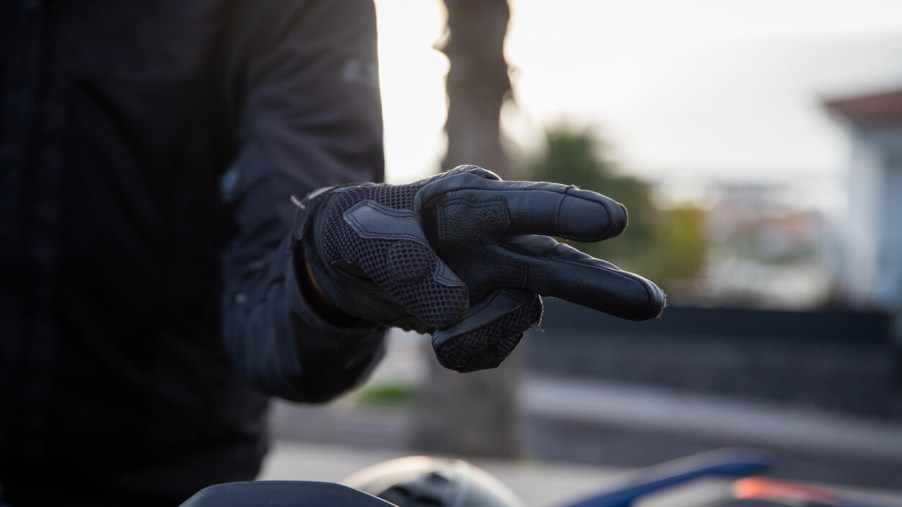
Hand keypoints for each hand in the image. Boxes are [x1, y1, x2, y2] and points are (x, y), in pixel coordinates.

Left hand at [292, 166, 664, 371]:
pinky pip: (492, 350)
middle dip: (601, 286)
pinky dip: (463, 353)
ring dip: (482, 335)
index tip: (611, 221)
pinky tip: (439, 338)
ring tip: (434, 337)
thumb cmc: (359, 231)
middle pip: (559, 266)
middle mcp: (499, 240)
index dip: (567, 213)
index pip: (522, 207)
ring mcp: (503, 280)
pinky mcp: (495, 315)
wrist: (349, 267)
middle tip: (650, 305)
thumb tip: (454, 307)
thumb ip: (402, 260)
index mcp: (469, 202)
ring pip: (522, 316)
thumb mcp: (360, 235)